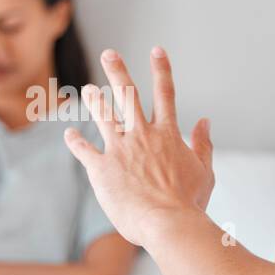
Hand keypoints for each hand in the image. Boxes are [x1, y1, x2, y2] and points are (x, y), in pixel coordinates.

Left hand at [63, 47, 213, 247]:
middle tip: (109, 53)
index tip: (156, 50)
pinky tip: (69, 135)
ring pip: (104, 116)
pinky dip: (75, 142)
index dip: (161, 69)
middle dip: (118, 71)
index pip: (165, 94)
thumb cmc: (189, 202)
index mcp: (167, 134)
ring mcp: (120, 149)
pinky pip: (85, 150)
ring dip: (95, 100)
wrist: (167, 223)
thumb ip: (203, 144)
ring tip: (87, 90)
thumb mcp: (204, 171)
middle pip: (128, 95)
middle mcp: (142, 135)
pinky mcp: (102, 168)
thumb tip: (205, 121)